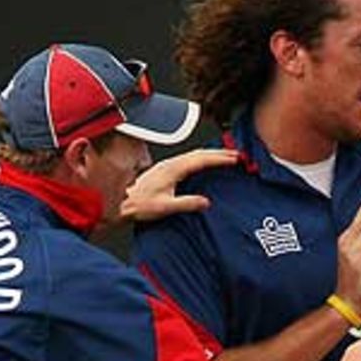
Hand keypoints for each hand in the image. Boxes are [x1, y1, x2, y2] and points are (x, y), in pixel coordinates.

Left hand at [119, 148, 239, 221]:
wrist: (123, 202)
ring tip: (227, 156)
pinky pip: (188, 159)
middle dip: (220, 153)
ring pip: (194, 155)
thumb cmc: (140, 205)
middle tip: (237, 155)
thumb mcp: (165, 207)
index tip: (234, 158)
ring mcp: (168, 165)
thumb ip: (186, 203)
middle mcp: (171, 164)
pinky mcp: (166, 169)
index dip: (219, 158)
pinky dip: (202, 158)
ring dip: (212, 154)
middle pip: (200, 153)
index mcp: (173, 169)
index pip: (201, 160)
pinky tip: (206, 162)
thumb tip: (206, 202)